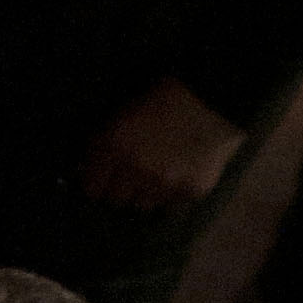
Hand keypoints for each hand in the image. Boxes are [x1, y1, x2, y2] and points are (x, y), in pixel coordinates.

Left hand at [81, 79, 245, 211]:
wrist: (212, 100)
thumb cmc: (165, 97)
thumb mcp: (125, 113)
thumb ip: (105, 143)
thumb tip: (90, 167)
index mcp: (114, 145)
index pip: (92, 187)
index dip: (96, 183)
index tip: (102, 180)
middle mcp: (135, 170)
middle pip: (117, 200)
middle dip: (121, 188)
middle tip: (131, 175)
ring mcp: (164, 184)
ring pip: (143, 205)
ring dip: (146, 193)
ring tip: (158, 173)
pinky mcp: (189, 193)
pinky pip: (171, 205)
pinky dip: (171, 194)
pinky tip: (179, 175)